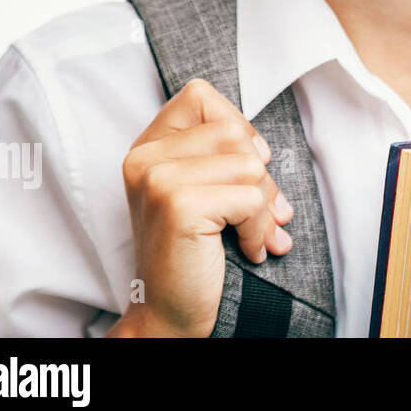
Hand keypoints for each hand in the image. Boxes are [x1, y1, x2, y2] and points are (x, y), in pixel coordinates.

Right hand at [107, 78, 293, 336]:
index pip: (200, 96)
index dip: (236, 125)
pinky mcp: (178, 205)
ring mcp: (158, 180)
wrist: (168, 314)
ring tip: (254, 233)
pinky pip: (249, 198)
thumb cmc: (191, 253)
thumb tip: (265, 149)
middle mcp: (144, 158)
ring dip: (264, 205)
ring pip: (249, 164)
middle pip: (234, 132)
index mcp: (147, 148)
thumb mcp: (201, 190)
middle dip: (260, 174)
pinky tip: (249, 249)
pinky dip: (260, 228)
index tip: (247, 163)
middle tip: (262, 211)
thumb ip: (220, 156)